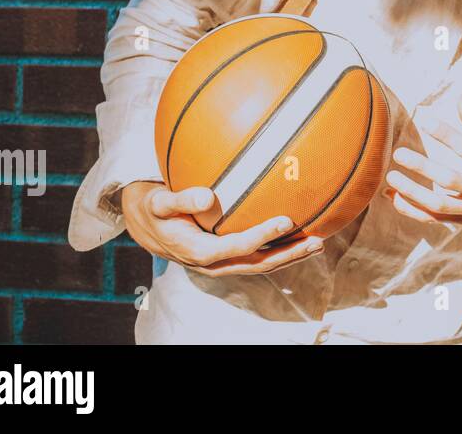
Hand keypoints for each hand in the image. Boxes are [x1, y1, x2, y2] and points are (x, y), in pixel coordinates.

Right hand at [120, 180, 322, 275]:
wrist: (144, 226)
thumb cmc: (152, 208)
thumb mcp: (158, 202)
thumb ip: (180, 199)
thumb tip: (207, 196)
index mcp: (196, 249)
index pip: (236, 246)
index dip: (262, 236)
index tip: (286, 221)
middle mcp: (212, 263)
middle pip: (256, 263)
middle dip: (287, 254)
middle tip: (316, 241)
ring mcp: (220, 264)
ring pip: (259, 264)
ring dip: (289, 256)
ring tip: (317, 243)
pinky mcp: (226, 258)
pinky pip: (255, 258)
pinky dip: (278, 251)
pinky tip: (298, 239)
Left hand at [384, 100, 461, 227]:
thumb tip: (460, 103)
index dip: (445, 134)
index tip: (424, 120)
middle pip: (451, 180)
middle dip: (423, 167)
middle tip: (399, 153)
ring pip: (439, 204)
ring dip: (412, 192)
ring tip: (391, 176)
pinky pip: (433, 218)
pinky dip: (410, 209)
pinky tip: (393, 196)